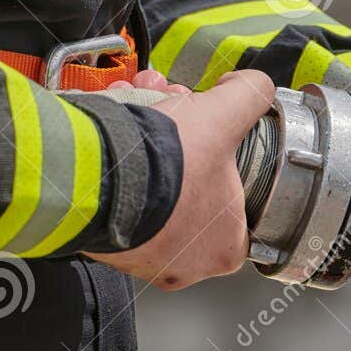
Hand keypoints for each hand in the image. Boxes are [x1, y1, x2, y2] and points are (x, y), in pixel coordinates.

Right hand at [88, 68, 275, 290]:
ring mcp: (144, 260)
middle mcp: (185, 265)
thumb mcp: (224, 114)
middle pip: (194, 194)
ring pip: (155, 196)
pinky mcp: (107, 247)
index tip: (210, 145)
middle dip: (183, 148)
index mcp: (225, 248)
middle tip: (172, 123)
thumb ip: (250, 95)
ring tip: (139, 118)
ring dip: (149, 153)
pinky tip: (117, 140)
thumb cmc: (166, 162)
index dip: (225, 167)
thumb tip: (254, 85)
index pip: (237, 209)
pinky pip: (121, 202)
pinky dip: (119, 170)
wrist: (97, 173)